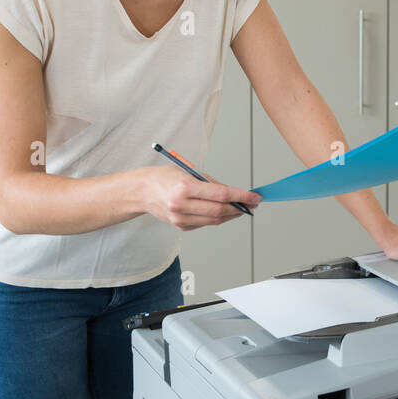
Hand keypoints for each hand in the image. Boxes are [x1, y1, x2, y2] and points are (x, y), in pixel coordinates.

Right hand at [136, 166, 262, 230]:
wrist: (141, 192)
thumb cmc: (165, 178)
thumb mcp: (189, 172)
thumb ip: (212, 184)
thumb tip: (234, 193)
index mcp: (185, 188)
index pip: (221, 195)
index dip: (242, 197)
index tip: (255, 197)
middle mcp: (181, 205)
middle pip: (220, 210)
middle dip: (240, 208)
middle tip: (253, 203)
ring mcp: (180, 219)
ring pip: (214, 220)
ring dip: (232, 215)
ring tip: (243, 208)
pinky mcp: (181, 226)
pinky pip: (205, 223)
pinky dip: (218, 218)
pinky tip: (225, 212)